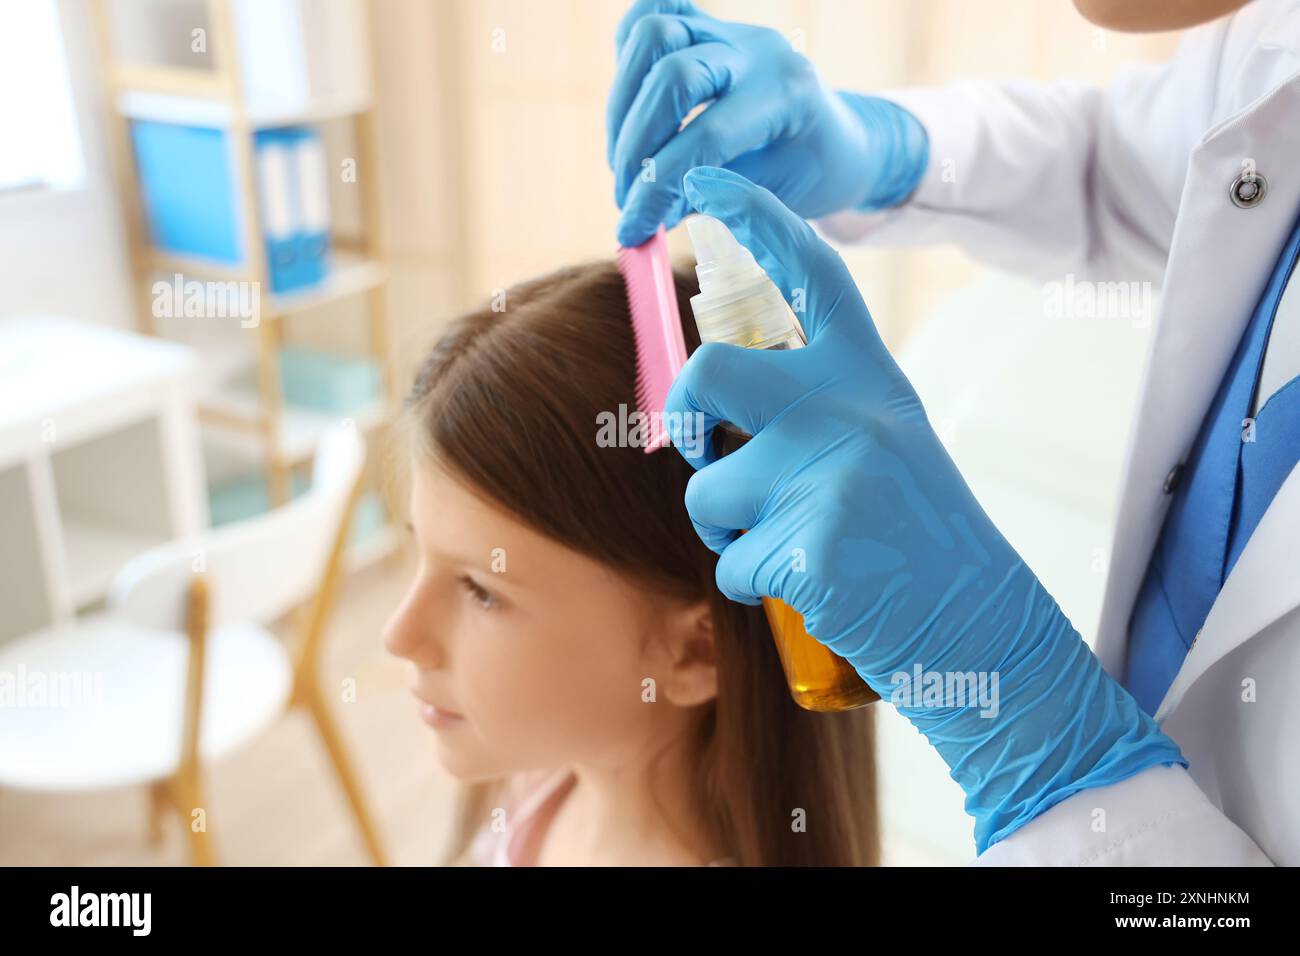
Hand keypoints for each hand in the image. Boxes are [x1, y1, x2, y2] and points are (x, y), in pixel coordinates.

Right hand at [607, 0, 927, 245]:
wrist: (838, 138)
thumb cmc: (810, 174)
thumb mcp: (772, 197)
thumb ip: (710, 199)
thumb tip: (644, 214)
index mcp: (788, 95)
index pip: (706, 138)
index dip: (658, 188)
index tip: (632, 228)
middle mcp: (759, 50)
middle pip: (672, 74)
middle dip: (636, 144)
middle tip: (626, 193)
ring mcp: (732, 30)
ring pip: (654, 33)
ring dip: (623, 103)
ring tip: (624, 157)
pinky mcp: (708, 25)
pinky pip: (654, 13)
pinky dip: (630, 57)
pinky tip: (631, 107)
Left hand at [665, 166, 1184, 852]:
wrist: (981, 627)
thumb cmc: (918, 536)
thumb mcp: (883, 444)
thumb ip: (816, 407)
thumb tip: (714, 397)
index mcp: (872, 376)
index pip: (810, 273)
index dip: (755, 218)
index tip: (706, 179)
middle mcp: (850, 409)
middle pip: (710, 373)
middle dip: (684, 415)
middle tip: (697, 446)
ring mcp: (831, 472)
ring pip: (708, 488)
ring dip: (726, 527)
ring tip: (786, 543)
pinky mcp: (811, 544)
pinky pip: (730, 562)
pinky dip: (751, 584)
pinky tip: (809, 588)